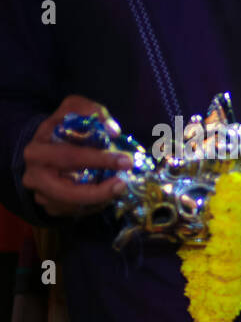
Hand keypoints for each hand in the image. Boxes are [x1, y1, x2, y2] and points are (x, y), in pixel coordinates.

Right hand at [22, 96, 132, 216]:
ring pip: (74, 206)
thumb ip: (91, 111)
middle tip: (122, 184)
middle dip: (98, 191)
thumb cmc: (65, 128)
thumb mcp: (74, 109)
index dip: (98, 160)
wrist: (50, 147)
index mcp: (37, 150)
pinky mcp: (52, 207)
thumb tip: (112, 129)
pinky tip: (107, 194)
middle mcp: (35, 175)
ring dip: (100, 200)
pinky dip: (95, 206)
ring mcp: (42, 194)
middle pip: (67, 192)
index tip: (125, 161)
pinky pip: (76, 212)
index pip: (68, 157)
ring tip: (118, 188)